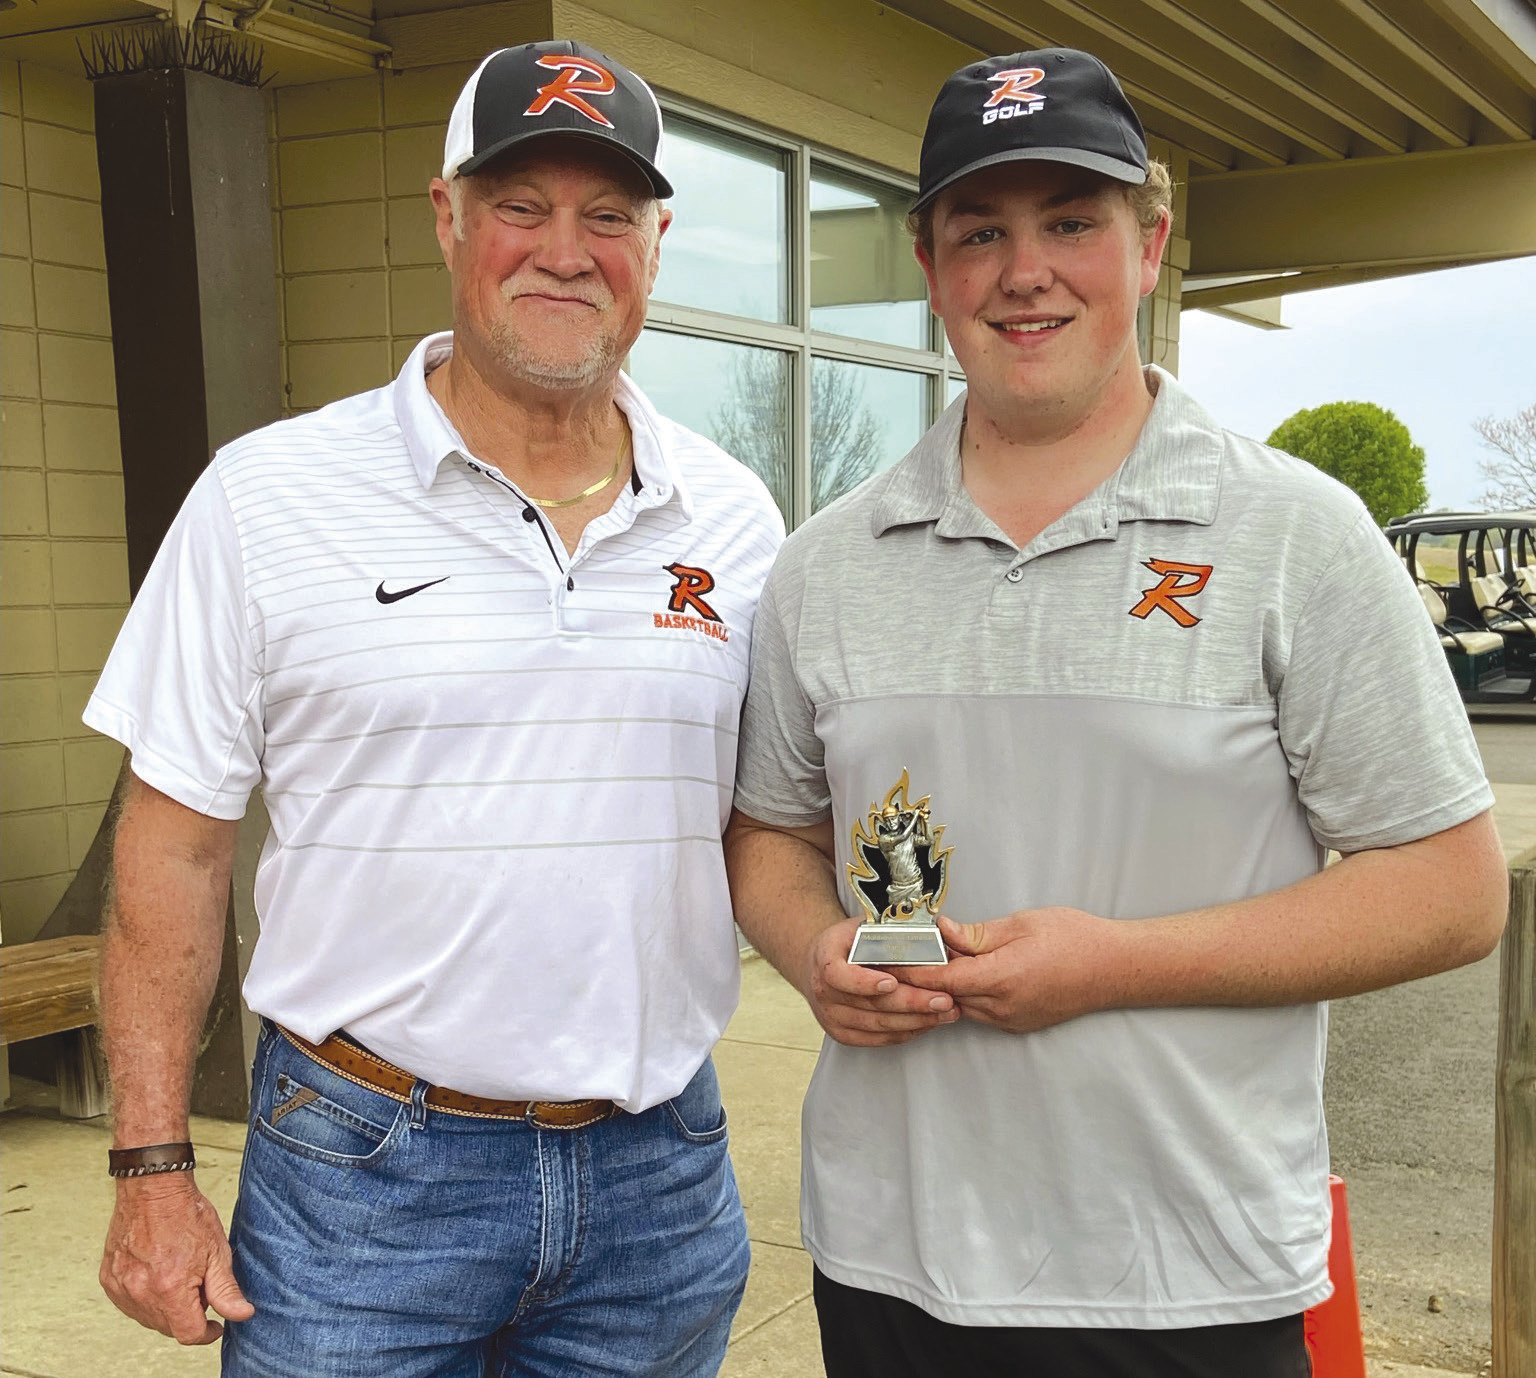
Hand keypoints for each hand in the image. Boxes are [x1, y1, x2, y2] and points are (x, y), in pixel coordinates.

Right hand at [100, 1172, 253, 1343]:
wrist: (153, 1189)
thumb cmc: (187, 1214)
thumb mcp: (217, 1251)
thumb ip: (226, 1289)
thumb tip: (241, 1315)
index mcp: (169, 1288)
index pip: (188, 1333)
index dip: (207, 1332)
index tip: (216, 1324)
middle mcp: (140, 1292)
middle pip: (168, 1327)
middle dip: (188, 1316)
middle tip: (199, 1286)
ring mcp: (120, 1287)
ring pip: (148, 1318)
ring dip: (166, 1308)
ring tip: (179, 1275)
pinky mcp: (108, 1279)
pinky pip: (130, 1304)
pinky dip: (146, 1298)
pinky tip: (159, 1274)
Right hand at [804, 916, 959, 1046]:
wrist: (820, 965)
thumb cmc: (847, 943)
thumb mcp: (861, 925)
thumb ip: (886, 931)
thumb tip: (929, 933)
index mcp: (825, 958)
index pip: (839, 975)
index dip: (865, 982)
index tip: (892, 982)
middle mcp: (824, 991)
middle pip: (870, 1004)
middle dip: (912, 1002)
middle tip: (943, 1000)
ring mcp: (832, 1016)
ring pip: (879, 1024)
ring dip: (917, 1020)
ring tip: (945, 1012)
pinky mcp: (843, 1034)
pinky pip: (879, 1038)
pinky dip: (906, 1031)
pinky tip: (927, 1022)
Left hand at [902, 909, 1120, 1033]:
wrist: (1116, 968)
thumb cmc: (1075, 938)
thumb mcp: (1022, 924)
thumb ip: (976, 933)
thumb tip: (942, 930)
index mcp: (1001, 978)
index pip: (940, 980)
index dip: (911, 970)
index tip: (888, 959)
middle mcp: (1003, 1006)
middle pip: (946, 996)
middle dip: (923, 978)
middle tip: (903, 955)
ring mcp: (1012, 1019)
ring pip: (962, 1006)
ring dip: (945, 988)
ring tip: (933, 961)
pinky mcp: (1020, 1024)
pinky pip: (982, 1012)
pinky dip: (967, 996)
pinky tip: (966, 975)